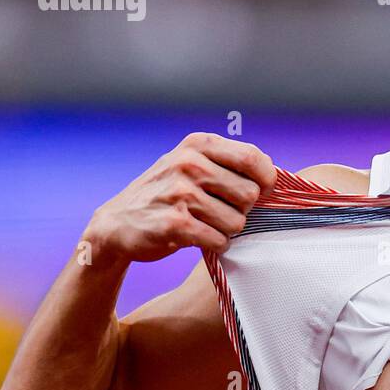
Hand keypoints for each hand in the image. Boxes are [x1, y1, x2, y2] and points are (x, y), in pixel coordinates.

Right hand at [83, 132, 275, 265]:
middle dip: (242, 209)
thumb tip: (274, 174)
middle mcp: (188, 164)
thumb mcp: (190, 165)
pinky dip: (215, 244)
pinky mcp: (174, 223)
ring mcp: (179, 193)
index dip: (265, 180)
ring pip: (237, 221)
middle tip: (220, 211)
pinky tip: (200, 238)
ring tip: (205, 224)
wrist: (116, 224)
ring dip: (226, 230)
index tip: (259, 191)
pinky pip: (219, 239)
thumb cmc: (166, 195)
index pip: (253, 158)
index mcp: (197, 145)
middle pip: (250, 194)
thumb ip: (228, 163)